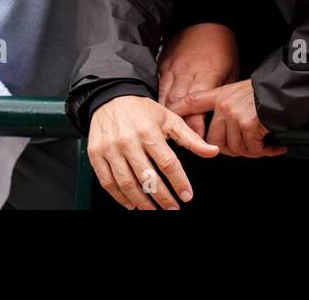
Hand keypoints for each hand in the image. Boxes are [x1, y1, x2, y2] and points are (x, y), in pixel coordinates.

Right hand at [87, 95, 217, 209]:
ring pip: (126, 184)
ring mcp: (110, 149)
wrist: (111, 98)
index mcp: (148, 131)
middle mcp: (128, 141)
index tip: (187, 196)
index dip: (179, 182)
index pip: (167, 163)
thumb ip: (191, 138)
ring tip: (153, 210)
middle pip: (147, 177)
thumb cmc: (142, 110)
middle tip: (172, 208)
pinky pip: (107, 182)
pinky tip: (131, 204)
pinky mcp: (96, 155)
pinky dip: (119, 197)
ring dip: (141, 202)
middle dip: (162, 198)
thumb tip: (213, 151)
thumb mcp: (169, 119)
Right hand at [158, 23, 238, 136]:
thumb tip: (222, 120)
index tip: (199, 144)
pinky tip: (159, 115)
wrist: (206, 19)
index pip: (197, 112)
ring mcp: (171, 71)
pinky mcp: (162, 66)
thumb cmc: (222, 46)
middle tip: (182, 144)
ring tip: (168, 134)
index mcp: (205, 78)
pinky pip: (158, 89)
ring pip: (164, 102)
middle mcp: (185, 76)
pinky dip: (159, 104)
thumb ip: (222, 96)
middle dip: (178, 130)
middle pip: (177, 111)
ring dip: (166, 119)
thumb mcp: (231, 71)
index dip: (196, 132)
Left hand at [167, 80, 286, 158]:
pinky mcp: (247, 123)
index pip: (193, 101)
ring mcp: (234, 114)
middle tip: (249, 146)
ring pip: (236, 148)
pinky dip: (265, 150)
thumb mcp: (243, 91)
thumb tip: (226, 131)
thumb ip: (229, 107)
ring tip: (265, 143)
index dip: (179, 110)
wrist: (288, 88)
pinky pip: (252, 149)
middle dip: (233, 149)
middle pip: (215, 141)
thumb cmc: (269, 91)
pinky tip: (275, 145)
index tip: (169, 115)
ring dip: (253, 151)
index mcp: (221, 95)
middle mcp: (224, 105)